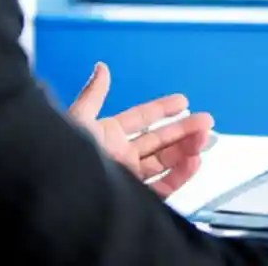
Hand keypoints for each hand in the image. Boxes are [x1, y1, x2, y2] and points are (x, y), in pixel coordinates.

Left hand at [66, 62, 214, 198]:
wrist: (61, 197)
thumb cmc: (63, 157)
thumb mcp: (79, 119)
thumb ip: (94, 95)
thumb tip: (101, 68)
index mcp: (107, 135)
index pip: (141, 119)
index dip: (162, 109)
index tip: (184, 102)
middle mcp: (120, 156)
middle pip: (159, 140)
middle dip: (184, 130)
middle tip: (206, 121)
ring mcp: (129, 177)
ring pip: (165, 162)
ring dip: (187, 149)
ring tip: (204, 139)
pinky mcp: (135, 199)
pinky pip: (163, 187)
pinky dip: (181, 175)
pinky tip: (193, 161)